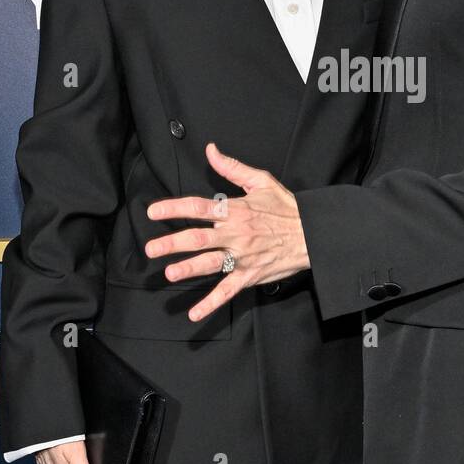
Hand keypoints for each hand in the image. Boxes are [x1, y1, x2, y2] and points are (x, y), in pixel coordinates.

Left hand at [144, 142, 309, 321]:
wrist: (312, 235)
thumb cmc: (287, 207)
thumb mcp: (261, 181)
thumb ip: (232, 167)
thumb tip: (210, 150)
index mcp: (236, 210)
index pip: (199, 208)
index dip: (174, 208)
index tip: (153, 211)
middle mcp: (236, 234)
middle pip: (199, 239)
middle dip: (172, 243)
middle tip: (151, 249)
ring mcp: (242, 257)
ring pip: (210, 264)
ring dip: (188, 269)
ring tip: (169, 273)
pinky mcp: (249, 276)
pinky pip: (227, 291)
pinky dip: (211, 303)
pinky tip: (194, 313)